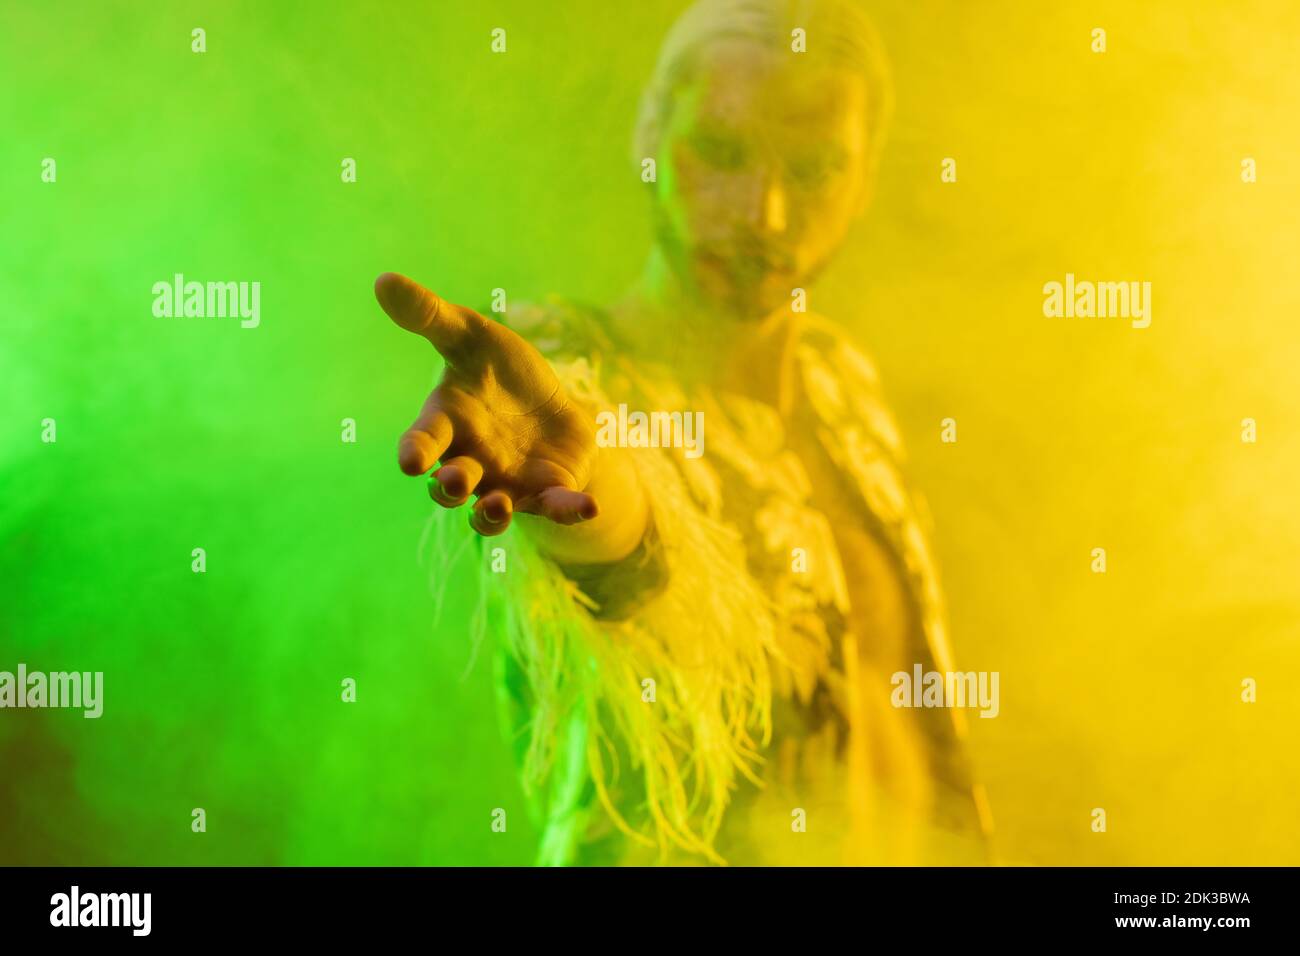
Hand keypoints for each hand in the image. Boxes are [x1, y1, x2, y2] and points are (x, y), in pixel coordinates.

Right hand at [375, 272, 599, 536]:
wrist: (546, 402)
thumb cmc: (498, 368)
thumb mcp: (471, 335)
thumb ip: (431, 316)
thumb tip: (382, 280)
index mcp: (448, 424)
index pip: (423, 441)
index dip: (415, 451)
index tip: (410, 461)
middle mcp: (470, 461)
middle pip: (450, 485)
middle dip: (448, 486)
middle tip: (452, 481)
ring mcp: (505, 484)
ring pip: (490, 512)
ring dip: (490, 515)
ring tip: (498, 507)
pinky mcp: (545, 494)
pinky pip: (555, 509)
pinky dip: (570, 511)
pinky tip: (589, 507)